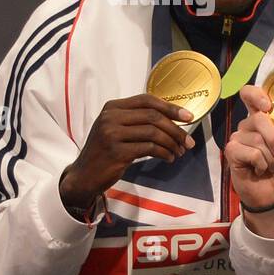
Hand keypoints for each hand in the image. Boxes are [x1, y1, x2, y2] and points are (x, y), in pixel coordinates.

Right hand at [59, 94, 194, 209]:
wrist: (84, 175)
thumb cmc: (106, 151)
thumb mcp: (117, 129)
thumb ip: (138, 120)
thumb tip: (174, 119)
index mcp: (112, 107)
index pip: (147, 100)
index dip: (171, 108)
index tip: (188, 117)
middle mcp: (110, 117)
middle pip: (154, 116)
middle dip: (176, 130)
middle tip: (189, 142)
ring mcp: (111, 134)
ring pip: (154, 133)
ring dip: (172, 143)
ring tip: (179, 152)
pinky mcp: (116, 151)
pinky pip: (149, 148)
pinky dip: (164, 153)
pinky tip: (169, 158)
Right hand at [225, 84, 273, 236]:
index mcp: (262, 120)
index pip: (250, 96)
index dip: (256, 95)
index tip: (267, 105)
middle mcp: (247, 126)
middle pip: (259, 118)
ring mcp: (237, 138)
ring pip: (257, 138)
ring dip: (270, 157)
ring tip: (268, 165)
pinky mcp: (231, 152)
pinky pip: (250, 152)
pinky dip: (260, 163)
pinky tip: (257, 170)